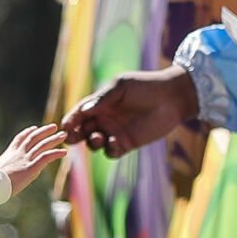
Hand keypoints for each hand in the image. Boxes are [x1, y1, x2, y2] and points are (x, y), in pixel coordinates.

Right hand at [0, 123, 65, 197]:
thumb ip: (4, 171)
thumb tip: (4, 177)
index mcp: (9, 153)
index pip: (20, 139)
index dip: (28, 132)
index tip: (34, 128)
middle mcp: (18, 154)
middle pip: (33, 138)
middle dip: (44, 131)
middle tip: (54, 126)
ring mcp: (25, 160)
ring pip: (42, 145)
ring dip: (54, 139)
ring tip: (63, 135)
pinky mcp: (31, 168)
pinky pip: (46, 157)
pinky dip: (56, 154)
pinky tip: (64, 152)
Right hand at [61, 68, 197, 157]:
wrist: (171, 98)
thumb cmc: (145, 86)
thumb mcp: (121, 87)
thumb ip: (102, 98)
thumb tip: (84, 110)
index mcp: (100, 103)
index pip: (79, 113)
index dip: (70, 120)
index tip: (65, 126)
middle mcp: (104, 119)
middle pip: (82, 130)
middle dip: (74, 135)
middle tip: (72, 138)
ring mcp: (115, 132)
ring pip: (94, 143)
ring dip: (91, 142)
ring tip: (97, 137)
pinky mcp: (127, 144)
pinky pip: (111, 151)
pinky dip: (109, 149)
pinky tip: (114, 143)